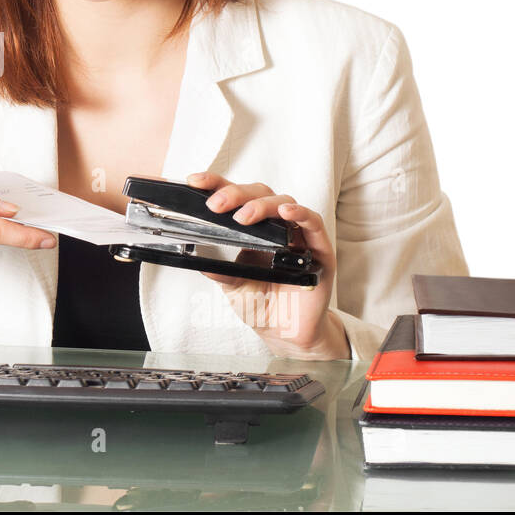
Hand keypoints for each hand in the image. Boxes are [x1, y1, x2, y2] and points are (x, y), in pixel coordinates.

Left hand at [185, 171, 348, 359]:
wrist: (285, 333)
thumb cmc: (260, 304)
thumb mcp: (233, 286)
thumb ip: (220, 270)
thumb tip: (199, 257)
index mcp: (251, 229)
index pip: (235, 197)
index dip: (216, 185)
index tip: (195, 181)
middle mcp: (274, 226)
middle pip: (258, 193)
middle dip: (235, 194)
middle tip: (216, 205)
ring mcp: (297, 235)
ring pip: (282, 202)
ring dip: (261, 205)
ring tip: (243, 216)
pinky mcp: (319, 248)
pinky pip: (313, 222)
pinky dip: (300, 213)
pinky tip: (286, 213)